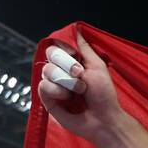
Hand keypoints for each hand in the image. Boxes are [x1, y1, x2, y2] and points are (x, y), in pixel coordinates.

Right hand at [37, 31, 126, 146]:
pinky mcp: (47, 99)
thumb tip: (76, 29)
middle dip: (67, 67)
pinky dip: (56, 91)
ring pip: (46, 71)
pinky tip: (67, 98)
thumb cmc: (104, 95)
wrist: (103, 118)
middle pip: (49, 56)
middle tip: (81, 77)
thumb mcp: (97, 66)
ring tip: (79, 92)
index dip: (64, 52)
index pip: (55, 46)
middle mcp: (59, 72)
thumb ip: (84, 48)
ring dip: (66, 82)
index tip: (78, 62)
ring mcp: (53, 85)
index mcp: (71, 63)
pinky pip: (43, 86)